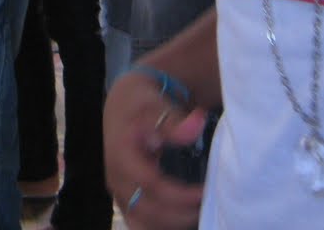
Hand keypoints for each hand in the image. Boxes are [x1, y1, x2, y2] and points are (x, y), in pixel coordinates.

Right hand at [104, 69, 206, 227]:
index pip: (151, 184)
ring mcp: (118, 191)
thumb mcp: (157, 106)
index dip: (180, 194)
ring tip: (198, 213)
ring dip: (172, 223)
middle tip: (207, 205)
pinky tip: (181, 218)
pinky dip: (161, 226)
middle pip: (147, 210)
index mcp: (121, 155)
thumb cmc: (143, 105)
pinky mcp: (125, 199)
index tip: (204, 192)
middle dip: (180, 213)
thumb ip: (175, 121)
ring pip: (143, 222)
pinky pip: (140, 223)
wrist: (124, 105)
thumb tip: (197, 124)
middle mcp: (116, 178)